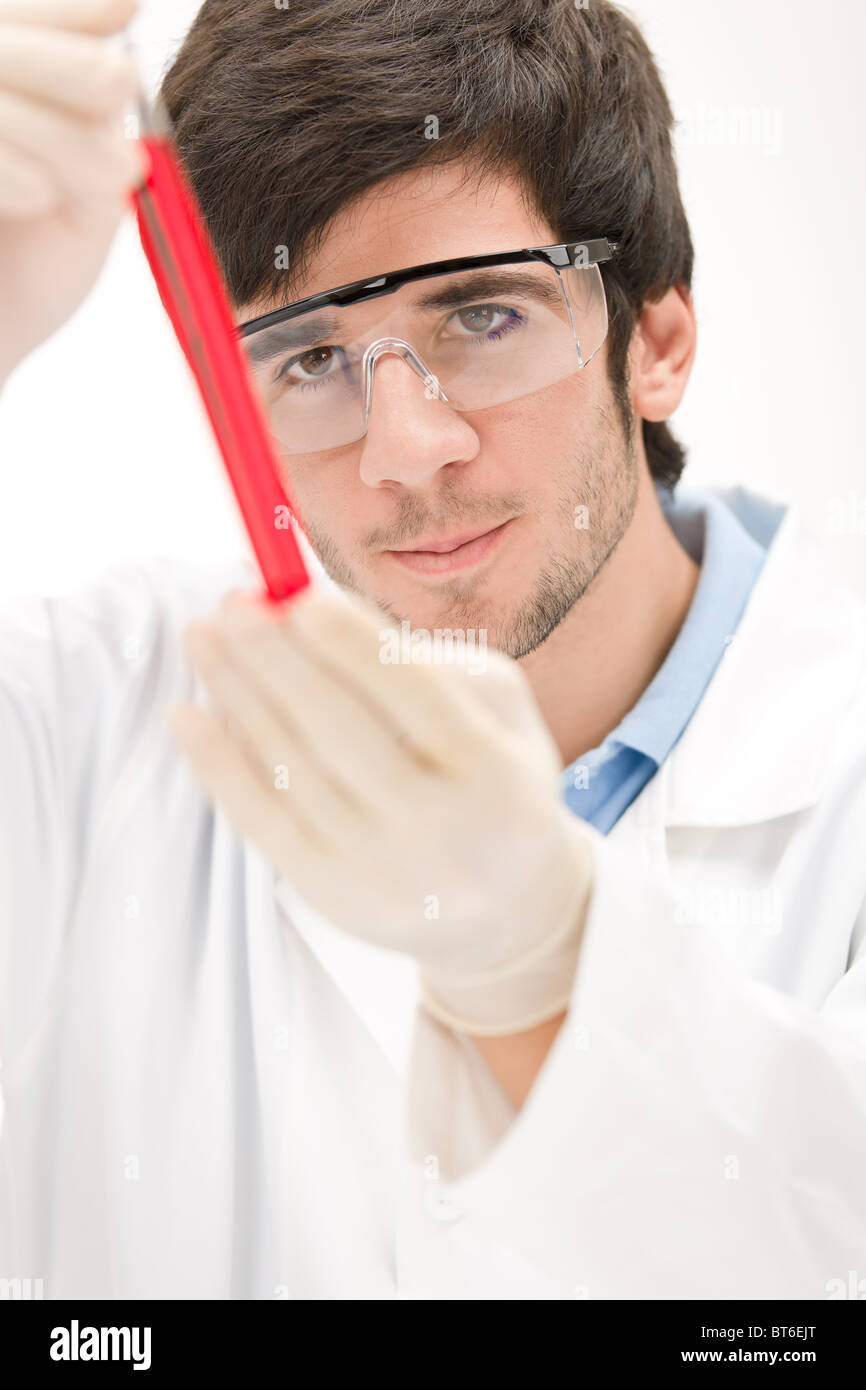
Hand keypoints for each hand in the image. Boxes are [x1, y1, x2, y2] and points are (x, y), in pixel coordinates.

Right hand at [0, 0, 143, 382]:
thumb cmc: (25, 274)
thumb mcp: (80, 194)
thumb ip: (92, 127)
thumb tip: (121, 53)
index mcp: (3, 93)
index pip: (22, 22)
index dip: (71, 13)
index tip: (129, 7)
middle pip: (0, 42)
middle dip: (65, 61)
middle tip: (121, 83)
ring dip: (54, 131)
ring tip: (114, 175)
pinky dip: (6, 170)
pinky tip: (42, 196)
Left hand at [167, 582, 593, 1035]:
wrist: (508, 909)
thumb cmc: (494, 778)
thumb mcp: (496, 710)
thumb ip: (423, 658)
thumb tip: (316, 609)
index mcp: (493, 768)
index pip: (410, 690)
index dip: (346, 640)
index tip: (297, 595)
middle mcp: (440, 826)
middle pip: (336, 726)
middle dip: (274, 656)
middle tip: (231, 602)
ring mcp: (382, 870)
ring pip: (289, 768)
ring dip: (235, 694)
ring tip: (202, 639)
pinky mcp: (333, 896)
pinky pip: (261, 821)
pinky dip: (217, 765)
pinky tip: (187, 717)